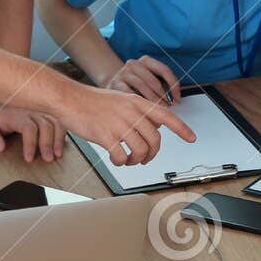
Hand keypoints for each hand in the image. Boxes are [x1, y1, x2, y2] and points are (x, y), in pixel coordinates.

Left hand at [0, 105, 63, 162]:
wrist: (7, 100)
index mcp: (17, 114)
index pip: (28, 128)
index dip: (30, 144)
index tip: (29, 158)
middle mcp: (32, 111)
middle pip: (46, 125)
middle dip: (47, 144)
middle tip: (48, 158)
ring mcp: (43, 111)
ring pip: (56, 123)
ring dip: (58, 140)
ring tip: (57, 154)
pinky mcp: (51, 112)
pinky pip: (61, 121)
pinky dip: (63, 135)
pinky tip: (60, 147)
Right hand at [70, 85, 194, 166]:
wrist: (68, 98)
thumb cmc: (92, 101)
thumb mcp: (121, 100)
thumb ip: (137, 111)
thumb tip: (154, 125)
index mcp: (137, 103)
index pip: (166, 116)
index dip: (182, 128)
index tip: (192, 138)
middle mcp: (131, 113)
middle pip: (155, 140)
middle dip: (152, 154)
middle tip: (144, 158)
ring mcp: (119, 124)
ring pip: (141, 151)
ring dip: (137, 160)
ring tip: (129, 160)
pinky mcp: (105, 136)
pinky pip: (122, 156)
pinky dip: (121, 162)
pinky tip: (116, 159)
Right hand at [102, 56, 180, 104]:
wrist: (110, 85)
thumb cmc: (133, 86)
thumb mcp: (148, 81)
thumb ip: (161, 86)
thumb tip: (176, 100)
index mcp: (145, 61)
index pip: (164, 70)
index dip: (173, 85)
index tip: (177, 99)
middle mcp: (134, 64)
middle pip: (153, 80)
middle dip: (163, 96)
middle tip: (168, 107)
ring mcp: (123, 73)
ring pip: (142, 86)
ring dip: (152, 100)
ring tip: (157, 110)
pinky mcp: (114, 83)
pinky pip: (129, 93)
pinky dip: (137, 102)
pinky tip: (142, 110)